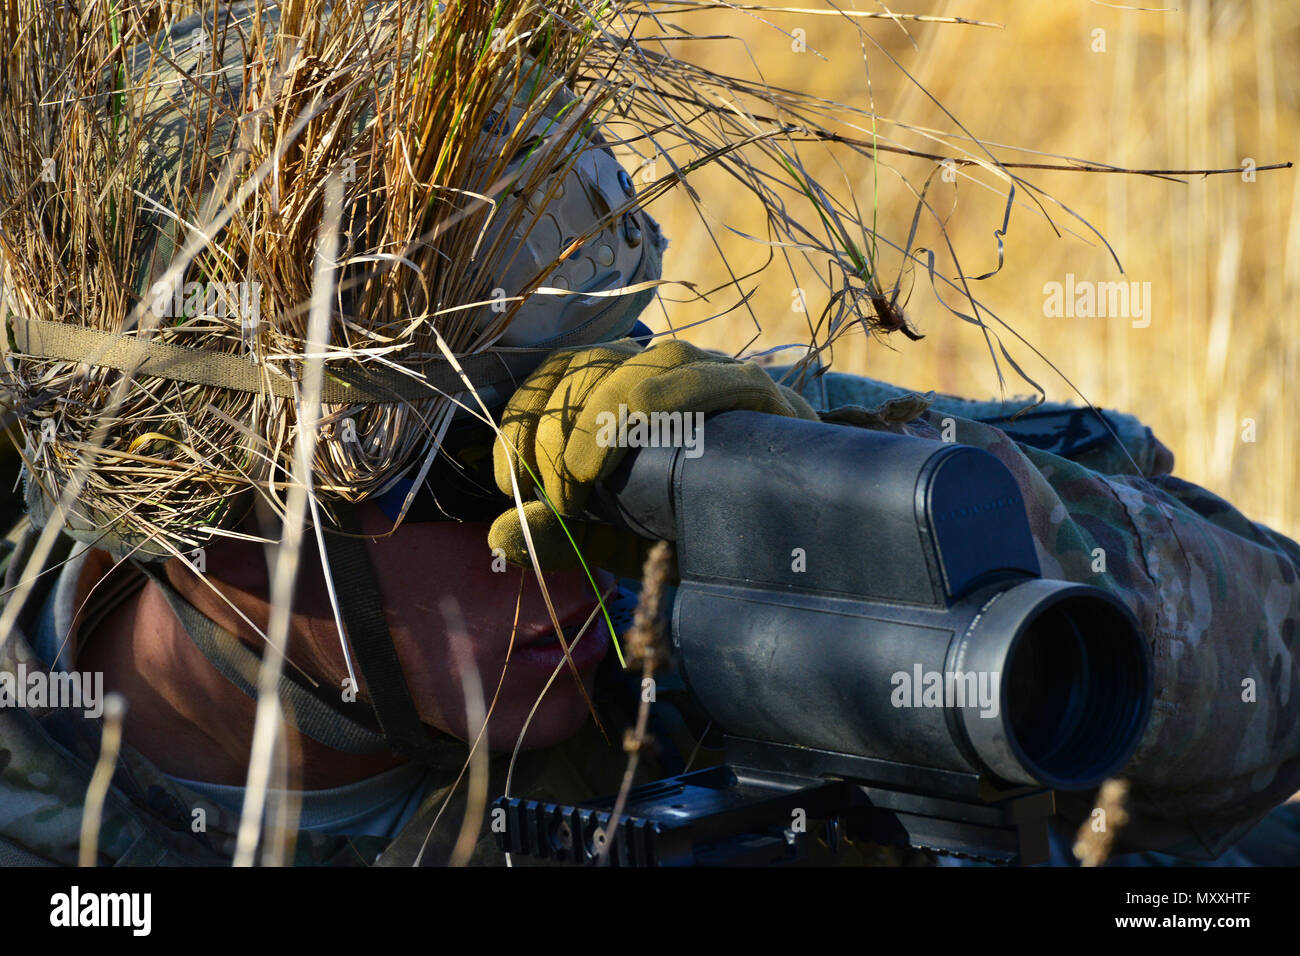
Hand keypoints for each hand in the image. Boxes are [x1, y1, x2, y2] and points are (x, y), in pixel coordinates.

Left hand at [488, 338, 817, 574]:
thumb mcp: (612, 535)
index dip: (523, 417)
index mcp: (620, 391)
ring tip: (581, 481)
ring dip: (598, 420)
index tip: (507, 480)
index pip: (560, 372)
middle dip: (554, 434)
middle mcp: (661, 373)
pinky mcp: (757, 395)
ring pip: (642, 365)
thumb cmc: (693, 528)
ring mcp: (711, 376)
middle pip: (590, 368)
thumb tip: (497, 538)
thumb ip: (559, 531)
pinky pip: (707, 379)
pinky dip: (661, 402)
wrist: (788, 541)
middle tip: (555, 499)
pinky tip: (636, 442)